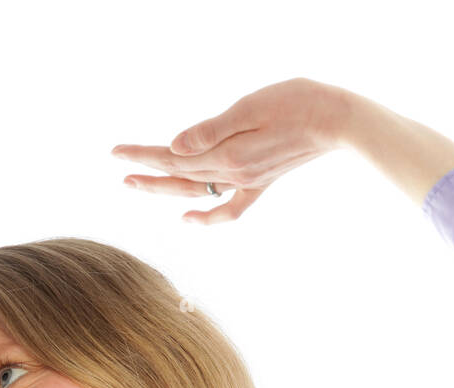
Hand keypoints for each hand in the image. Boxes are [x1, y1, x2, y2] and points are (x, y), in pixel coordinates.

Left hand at [111, 77, 351, 224]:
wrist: (338, 121)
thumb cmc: (297, 103)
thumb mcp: (249, 108)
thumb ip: (210, 131)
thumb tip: (174, 146)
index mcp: (225, 154)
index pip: (172, 155)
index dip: (142, 154)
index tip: (115, 153)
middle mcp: (233, 173)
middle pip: (179, 175)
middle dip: (147, 172)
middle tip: (120, 169)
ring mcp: (247, 180)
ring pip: (196, 189)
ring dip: (166, 188)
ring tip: (140, 184)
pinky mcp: (262, 181)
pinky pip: (230, 207)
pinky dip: (207, 215)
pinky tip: (189, 218)